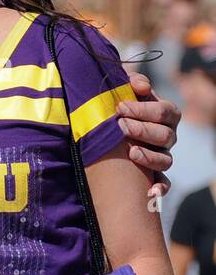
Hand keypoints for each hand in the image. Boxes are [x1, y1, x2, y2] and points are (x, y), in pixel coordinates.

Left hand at [116, 72, 179, 198]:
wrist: (108, 126)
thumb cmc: (119, 105)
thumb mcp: (124, 90)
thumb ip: (134, 83)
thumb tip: (140, 86)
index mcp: (165, 114)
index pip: (164, 111)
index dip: (144, 109)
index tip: (120, 107)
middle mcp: (167, 136)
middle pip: (166, 135)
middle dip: (143, 130)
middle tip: (121, 126)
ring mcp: (162, 155)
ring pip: (166, 160)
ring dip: (150, 157)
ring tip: (131, 152)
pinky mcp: (155, 173)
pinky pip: (164, 183)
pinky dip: (160, 187)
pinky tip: (151, 191)